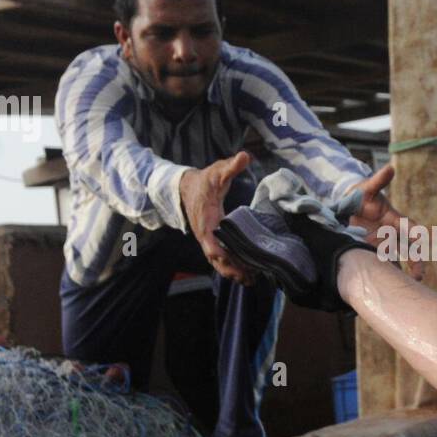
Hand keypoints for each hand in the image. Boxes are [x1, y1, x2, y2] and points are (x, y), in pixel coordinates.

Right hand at [180, 152, 258, 285]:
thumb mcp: (217, 171)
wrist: (186, 187)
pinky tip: (243, 274)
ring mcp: (206, 240)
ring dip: (231, 272)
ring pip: (217, 261)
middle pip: (216, 258)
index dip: (220, 252)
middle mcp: (205, 234)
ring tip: (250, 281)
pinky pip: (218, 258)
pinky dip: (229, 267)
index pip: (211, 241)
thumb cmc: (204, 180)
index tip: (233, 261)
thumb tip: (244, 156)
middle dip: (231, 269)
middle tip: (250, 278)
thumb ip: (231, 165)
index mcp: (207, 220)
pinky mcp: (209, 241)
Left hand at [343, 163, 425, 280]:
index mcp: (394, 219)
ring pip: (398, 260)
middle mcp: (392, 233)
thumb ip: (378, 181)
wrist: (345, 206)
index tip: (424, 241)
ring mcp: (383, 244)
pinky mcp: (373, 252)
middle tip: (419, 275)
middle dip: (416, 262)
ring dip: (404, 272)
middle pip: (410, 249)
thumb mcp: (367, 188)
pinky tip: (389, 288)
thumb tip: (390, 168)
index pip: (410, 228)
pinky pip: (383, 265)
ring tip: (408, 286)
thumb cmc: (359, 195)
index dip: (417, 234)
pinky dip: (388, 275)